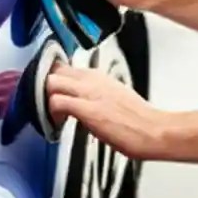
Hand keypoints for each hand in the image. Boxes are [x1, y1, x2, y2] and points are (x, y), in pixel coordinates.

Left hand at [45, 63, 169, 159]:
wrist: (154, 131)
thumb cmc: (137, 119)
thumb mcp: (113, 95)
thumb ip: (94, 93)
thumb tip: (79, 99)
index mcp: (97, 76)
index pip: (63, 66)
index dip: (51, 79)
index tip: (48, 93)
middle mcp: (92, 80)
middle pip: (53, 70)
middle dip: (44, 87)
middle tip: (46, 105)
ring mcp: (89, 93)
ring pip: (51, 82)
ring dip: (45, 99)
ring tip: (53, 115)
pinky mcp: (88, 110)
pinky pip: (57, 102)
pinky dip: (51, 113)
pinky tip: (58, 124)